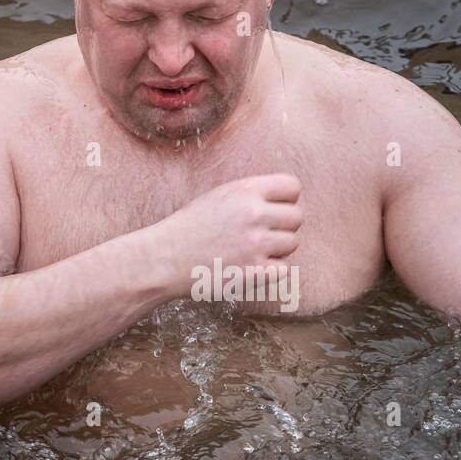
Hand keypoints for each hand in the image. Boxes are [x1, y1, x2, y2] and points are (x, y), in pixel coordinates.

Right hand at [159, 172, 302, 296]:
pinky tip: (249, 268)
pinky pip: (284, 269)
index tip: (274, 210)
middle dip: (283, 226)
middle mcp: (254, 214)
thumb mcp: (219, 196)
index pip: (292, 187)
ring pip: (292, 243)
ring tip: (251, 251)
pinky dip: (270, 271)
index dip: (286, 199)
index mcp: (245, 190)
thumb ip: (251, 195)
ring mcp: (255, 244)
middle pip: (297, 217)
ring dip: (277, 249)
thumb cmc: (189, 228)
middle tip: (261, 235)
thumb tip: (285, 200)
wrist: (164, 259)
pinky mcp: (254, 272)